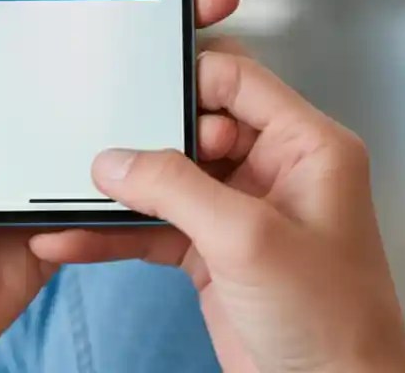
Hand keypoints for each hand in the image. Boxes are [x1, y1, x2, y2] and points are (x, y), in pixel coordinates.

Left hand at [0, 0, 242, 370]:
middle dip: (123, 19)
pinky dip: (138, 147)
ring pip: (99, 101)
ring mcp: (33, 153)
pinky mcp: (61, 196)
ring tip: (192, 50)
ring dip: (142, 80)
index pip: (9, 9)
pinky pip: (109, 164)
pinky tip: (175, 121)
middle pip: (68, 48)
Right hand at [31, 52, 404, 372]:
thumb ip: (177, 189)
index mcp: (308, 146)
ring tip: (70, 192)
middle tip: (98, 145)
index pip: (239, 81)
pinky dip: (116, 233)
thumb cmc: (334, 324)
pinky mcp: (214, 253)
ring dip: (120, 191)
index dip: (186, 80)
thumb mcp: (249, 240)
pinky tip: (75, 238)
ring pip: (168, 180)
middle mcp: (277, 170)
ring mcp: (242, 212)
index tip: (134, 86)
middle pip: (195, 126)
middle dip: (143, 138)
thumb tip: (117, 161)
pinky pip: (155, 227)